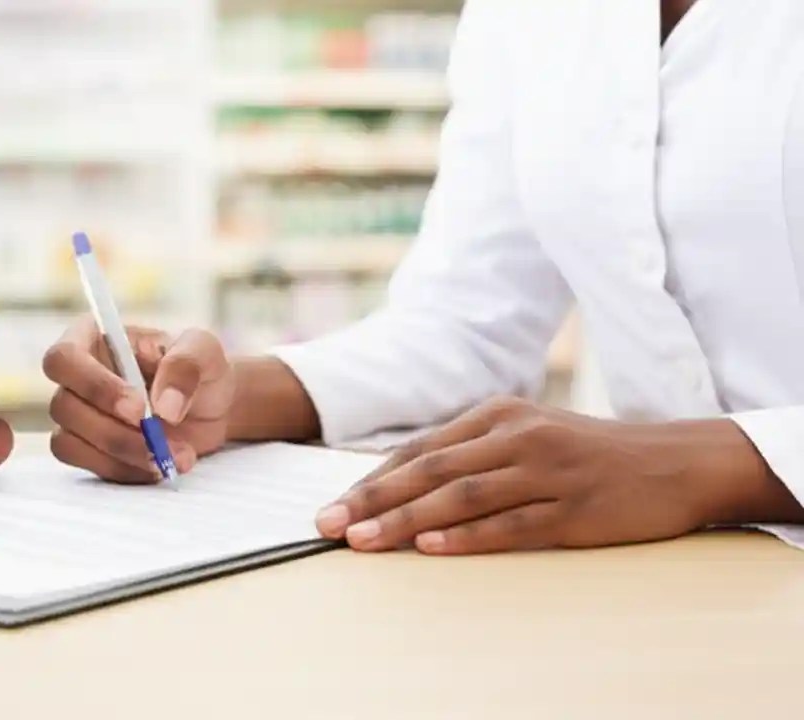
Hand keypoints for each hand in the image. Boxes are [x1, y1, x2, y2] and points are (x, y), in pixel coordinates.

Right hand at [42, 317, 235, 483]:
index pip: (64, 357)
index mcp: (93, 338)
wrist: (213, 407)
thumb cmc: (201, 368)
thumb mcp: (203, 351)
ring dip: (122, 456)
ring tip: (170, 457)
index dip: (95, 386)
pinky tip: (159, 467)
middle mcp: (77, 376)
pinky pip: (89, 467)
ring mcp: (78, 415)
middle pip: (64, 406)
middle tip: (160, 442)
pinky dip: (125, 471)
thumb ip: (185, 366)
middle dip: (114, 432)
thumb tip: (164, 408)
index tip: (138, 408)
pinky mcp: (88, 449)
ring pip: (70, 443)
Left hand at [314, 397, 779, 554]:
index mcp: (498, 415)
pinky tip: (433, 547)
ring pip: (462, 497)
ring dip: (407, 521)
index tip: (332, 508)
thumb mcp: (526, 436)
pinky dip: (469, 537)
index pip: (420, 450)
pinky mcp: (574, 509)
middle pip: (430, 470)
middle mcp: (517, 437)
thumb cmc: (587, 453)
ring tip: (365, 542)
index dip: (371, 480)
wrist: (675, 461)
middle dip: (372, 500)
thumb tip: (400, 484)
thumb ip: (470, 454)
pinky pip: (512, 524)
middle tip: (329, 526)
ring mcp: (546, 472)